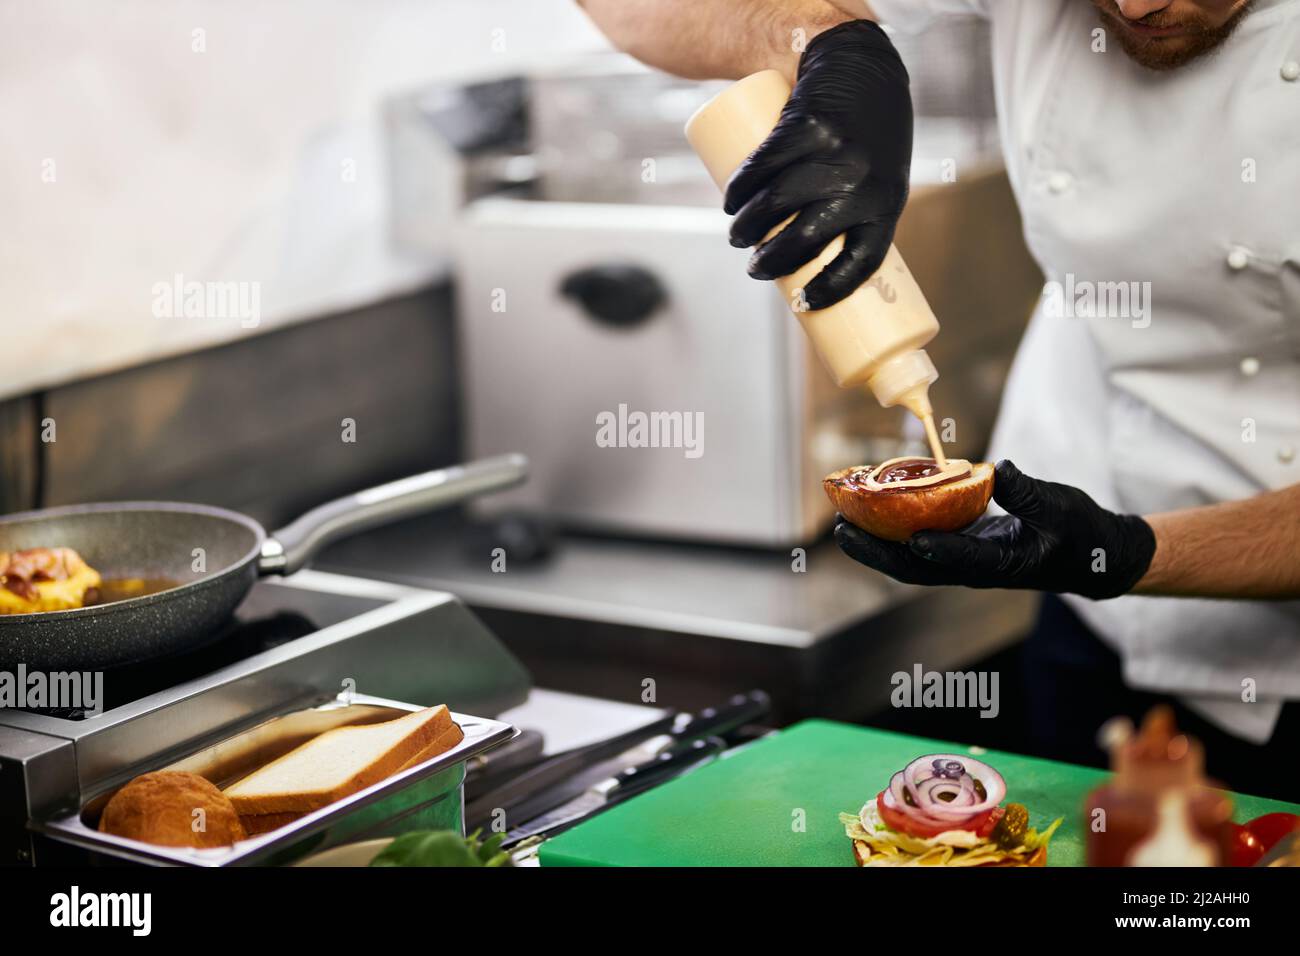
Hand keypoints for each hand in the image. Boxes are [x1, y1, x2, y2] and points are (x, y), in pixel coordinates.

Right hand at [723, 19, 911, 310]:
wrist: (860, 66)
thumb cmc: (865, 138)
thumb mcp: (878, 176)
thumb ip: (852, 215)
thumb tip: (811, 269)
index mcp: (887, 204)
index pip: (862, 260)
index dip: (832, 288)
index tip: (803, 304)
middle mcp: (864, 181)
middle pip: (807, 237)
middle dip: (770, 261)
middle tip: (754, 267)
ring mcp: (836, 153)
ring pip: (778, 202)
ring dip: (747, 228)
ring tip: (737, 236)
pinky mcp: (809, 125)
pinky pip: (765, 164)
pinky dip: (740, 189)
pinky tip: (731, 202)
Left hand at [833, 460, 1156, 598]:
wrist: (1091, 557)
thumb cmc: (1081, 532)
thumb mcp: (1061, 506)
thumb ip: (1028, 492)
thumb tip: (999, 467)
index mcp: (1006, 563)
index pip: (966, 558)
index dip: (939, 549)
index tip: (912, 537)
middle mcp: (977, 568)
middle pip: (919, 567)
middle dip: (878, 551)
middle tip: (842, 529)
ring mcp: (966, 562)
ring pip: (912, 561)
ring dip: (876, 544)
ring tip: (842, 522)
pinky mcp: (962, 550)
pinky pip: (919, 547)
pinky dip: (893, 533)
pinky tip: (871, 512)